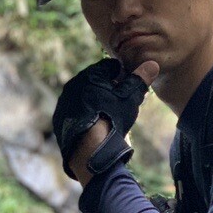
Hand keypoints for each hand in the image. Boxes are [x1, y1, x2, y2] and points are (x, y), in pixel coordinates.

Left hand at [53, 59, 159, 180]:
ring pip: (85, 95)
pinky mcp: (59, 118)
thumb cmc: (112, 118)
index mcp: (90, 75)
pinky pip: (75, 110)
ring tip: (109, 113)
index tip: (129, 84)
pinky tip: (96, 123)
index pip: (109, 66)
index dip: (122, 73)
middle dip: (108, 86)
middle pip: (96, 80)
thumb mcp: (131, 98)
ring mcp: (64, 102)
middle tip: (121, 99)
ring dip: (96, 99)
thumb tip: (152, 64)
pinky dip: (85, 113)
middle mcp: (73, 85)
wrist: (90, 149)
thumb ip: (140, 79)